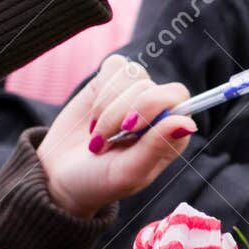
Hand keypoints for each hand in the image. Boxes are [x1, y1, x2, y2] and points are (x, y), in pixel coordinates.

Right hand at [36, 54, 197, 217]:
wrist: (60, 177)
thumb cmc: (98, 182)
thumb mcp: (126, 173)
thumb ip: (156, 147)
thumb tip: (188, 123)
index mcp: (170, 135)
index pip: (178, 97)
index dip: (151, 106)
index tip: (128, 128)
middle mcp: (157, 113)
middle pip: (150, 86)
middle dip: (120, 111)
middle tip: (103, 141)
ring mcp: (135, 95)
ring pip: (132, 74)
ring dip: (107, 106)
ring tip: (97, 134)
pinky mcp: (112, 83)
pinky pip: (115, 66)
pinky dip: (100, 90)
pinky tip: (93, 116)